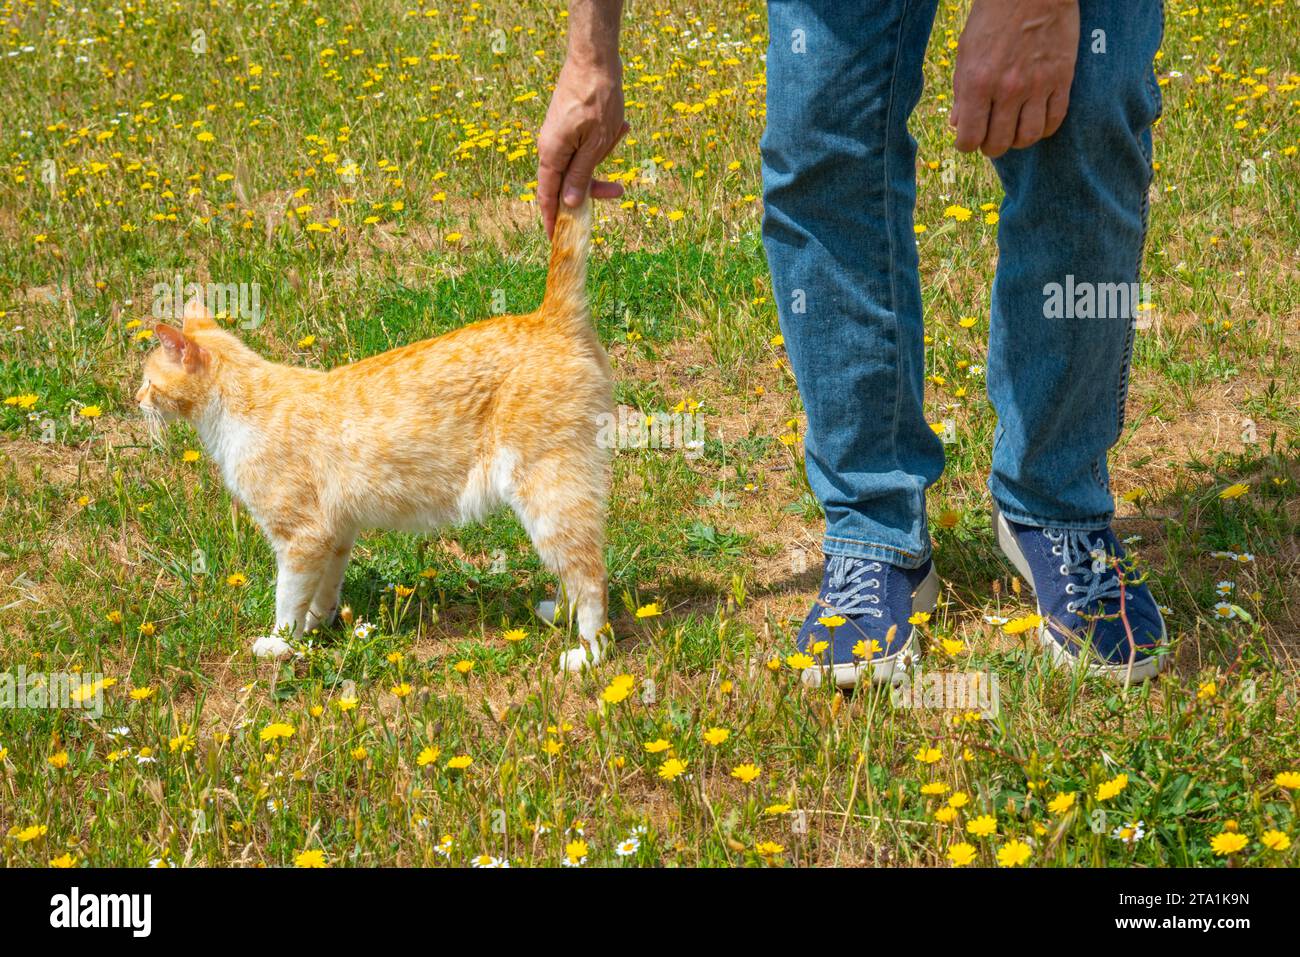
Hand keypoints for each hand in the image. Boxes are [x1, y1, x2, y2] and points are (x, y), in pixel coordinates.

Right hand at [537, 55, 628, 236]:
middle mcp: (549, 146)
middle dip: (594, 186)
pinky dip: (601, 142)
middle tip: (619, 191)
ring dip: (602, 156)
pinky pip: (583, 145)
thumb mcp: (596, 144)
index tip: (555, 240)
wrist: (594, 58)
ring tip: (621, 131)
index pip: (547, 196)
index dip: (552, 220)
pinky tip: (620, 126)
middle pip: (566, 182)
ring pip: (578, 162)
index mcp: (552, 154)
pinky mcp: (566, 125)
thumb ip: (581, 175)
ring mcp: (557, 135)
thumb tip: (569, 204)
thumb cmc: (598, 99)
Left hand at [950, 0, 1079, 157]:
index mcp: (978, 82)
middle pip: (998, 143)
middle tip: (990, 138)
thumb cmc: (993, 18)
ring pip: (1027, 138)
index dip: (966, 144)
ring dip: (1017, 141)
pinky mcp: (1062, 79)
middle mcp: (1007, 89)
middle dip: (990, 146)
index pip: (969, 138)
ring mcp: (1037, 85)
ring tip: (1012, 131)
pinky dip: (1043, 129)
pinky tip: (1034, 121)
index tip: (968, 139)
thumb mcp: (966, 52)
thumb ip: (962, 91)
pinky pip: (1054, 120)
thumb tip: (957, 124)